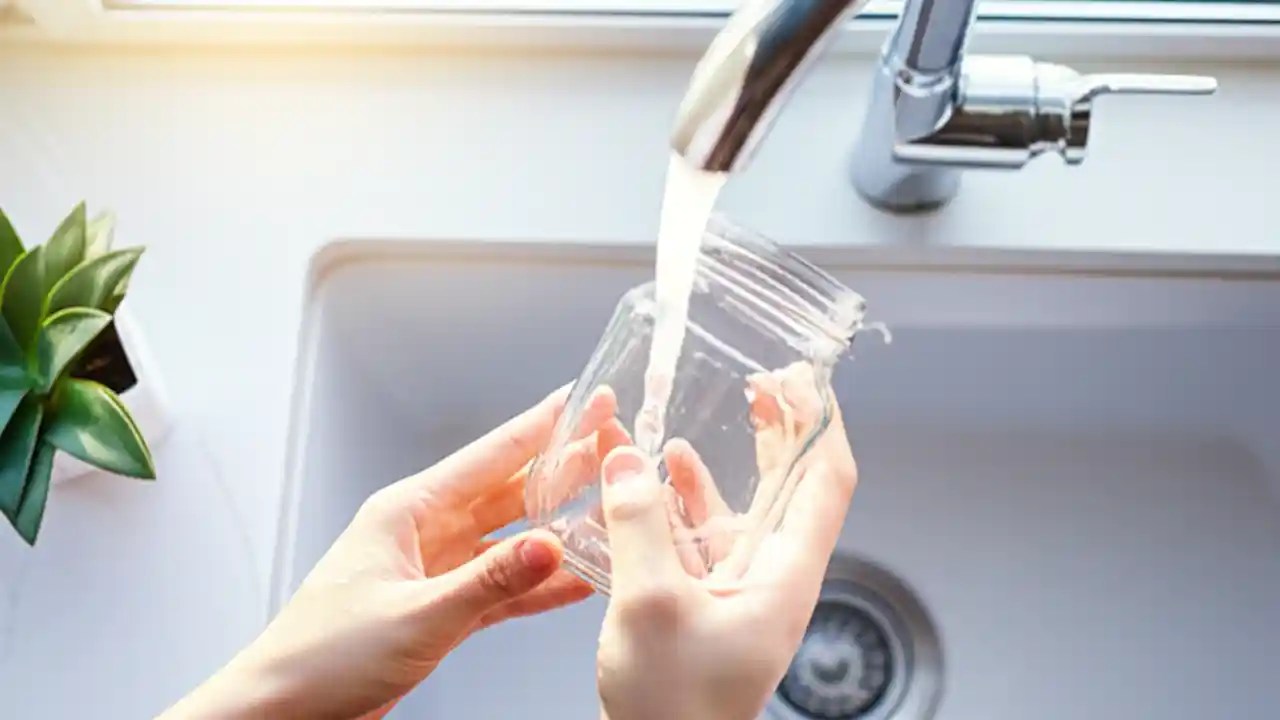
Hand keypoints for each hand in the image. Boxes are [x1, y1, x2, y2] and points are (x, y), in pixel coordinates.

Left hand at [163, 386, 602, 719]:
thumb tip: (553, 547)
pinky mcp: (440, 607)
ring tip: (605, 509)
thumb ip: (489, 583)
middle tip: (608, 446)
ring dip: (555, 528)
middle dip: (559, 468)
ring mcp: (433, 569)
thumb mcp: (416, 616)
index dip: (542, 426)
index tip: (583, 401)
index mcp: (407, 511)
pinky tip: (576, 580)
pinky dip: (537, 585)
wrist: (282, 711)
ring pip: (508, 538)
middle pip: (506, 490)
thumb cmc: (322, 658)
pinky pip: (500, 586)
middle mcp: (423, 531)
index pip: (489, 457)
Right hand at [596, 363, 857, 719]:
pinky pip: (703, 535)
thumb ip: (639, 523)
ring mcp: (739, 589)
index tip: (804, 377)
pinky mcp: (704, 602)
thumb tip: (627, 458)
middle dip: (784, 428)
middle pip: (793, 485)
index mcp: (785, 575)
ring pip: (745, 505)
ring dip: (731, 457)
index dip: (821, 422)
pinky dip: (685, 497)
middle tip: (767, 381)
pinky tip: (661, 473)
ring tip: (714, 411)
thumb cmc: (675, 708)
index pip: (827, 480)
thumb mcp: (652, 603)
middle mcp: (771, 576)